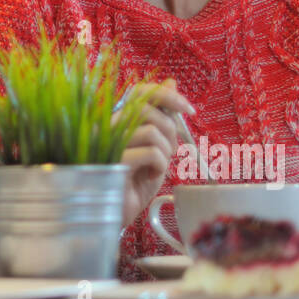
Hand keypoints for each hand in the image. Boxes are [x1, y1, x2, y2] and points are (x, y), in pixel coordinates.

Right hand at [117, 81, 193, 227]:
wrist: (115, 216)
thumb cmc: (134, 183)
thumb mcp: (154, 147)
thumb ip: (161, 118)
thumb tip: (170, 82)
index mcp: (118, 120)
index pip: (141, 91)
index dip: (167, 94)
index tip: (189, 109)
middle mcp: (109, 126)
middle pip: (150, 109)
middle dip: (170, 131)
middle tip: (169, 152)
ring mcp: (108, 143)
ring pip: (152, 131)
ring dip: (165, 153)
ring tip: (156, 168)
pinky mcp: (114, 162)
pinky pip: (151, 152)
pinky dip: (160, 166)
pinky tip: (149, 177)